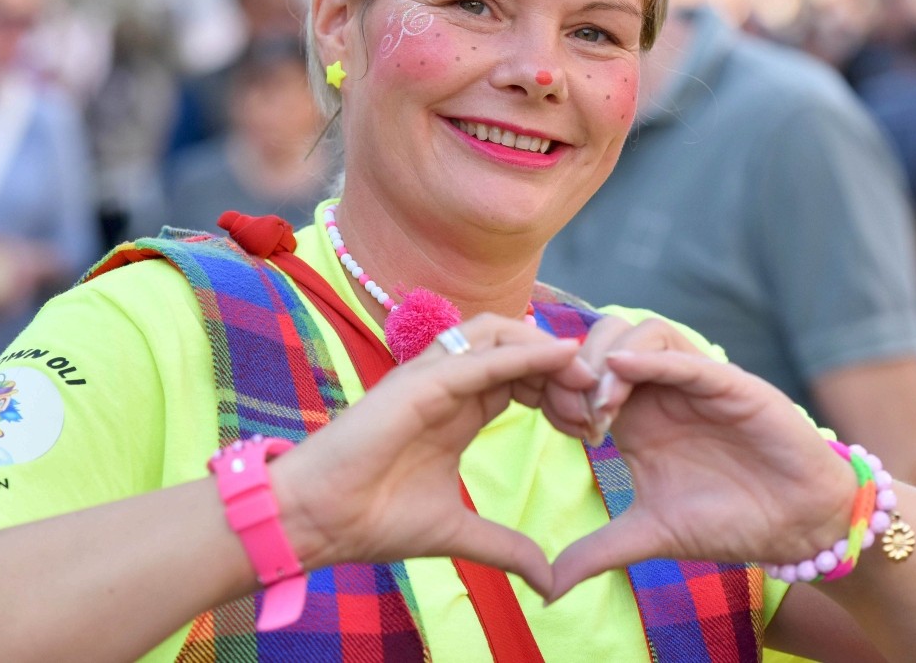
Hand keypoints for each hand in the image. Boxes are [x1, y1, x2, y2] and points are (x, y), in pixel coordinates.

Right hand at [270, 314, 596, 595]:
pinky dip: (525, 351)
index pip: (522, 378)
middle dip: (563, 368)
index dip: (561, 392)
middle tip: (601, 402)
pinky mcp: (419, 380)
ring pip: (501, 335)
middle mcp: (447, 384)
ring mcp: (431, 376)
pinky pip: (481, 356)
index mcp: (458, 410)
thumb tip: (549, 580)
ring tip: (588, 379)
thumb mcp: (459, 533)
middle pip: (519, 348)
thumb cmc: (371, 520)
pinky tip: (562, 357)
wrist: (315, 522)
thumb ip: (506, 546)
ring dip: (549, 351)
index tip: (593, 425)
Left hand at [549, 318, 853, 600]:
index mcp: (636, 415)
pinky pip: (686, 358)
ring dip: (608, 361)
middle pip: (604, 339)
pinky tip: (620, 370)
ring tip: (599, 409)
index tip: (560, 428)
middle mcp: (661, 390)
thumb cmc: (727, 520)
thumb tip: (546, 588)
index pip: (583, 374)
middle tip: (574, 415)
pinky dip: (650, 359)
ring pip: (642, 333)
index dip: (560, 389)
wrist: (794, 527)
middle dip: (577, 368)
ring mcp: (695, 382)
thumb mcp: (648, 534)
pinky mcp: (731, 385)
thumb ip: (597, 551)